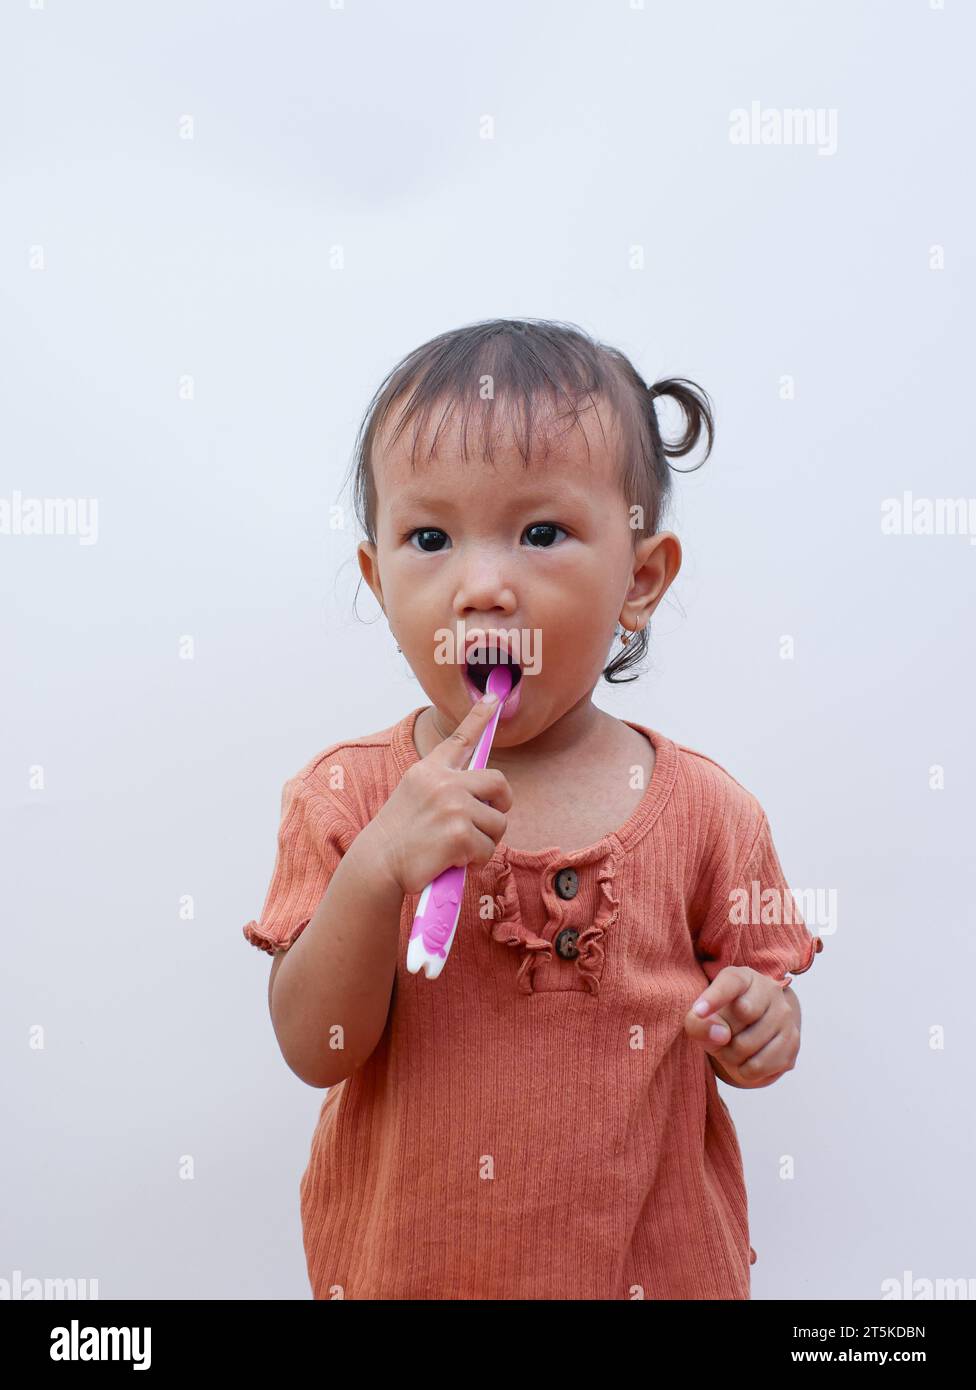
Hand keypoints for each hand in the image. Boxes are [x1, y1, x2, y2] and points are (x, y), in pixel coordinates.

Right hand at [369, 694, 512, 896]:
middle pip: (499, 783)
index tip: (495, 697)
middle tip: (488, 821)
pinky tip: (454, 861)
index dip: (480, 716)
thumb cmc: (399, 835)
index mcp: (430, 770)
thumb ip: (444, 786)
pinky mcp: (460, 834)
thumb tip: (482, 792)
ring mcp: (453, 806)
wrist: (378, 864)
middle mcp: (443, 782)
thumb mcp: (415, 795)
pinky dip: (476, 860)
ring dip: (485, 840)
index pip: (461, 739)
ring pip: (498, 822)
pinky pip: (488, 848)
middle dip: (501, 804)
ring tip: (459, 847)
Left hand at [684, 966, 799, 1086]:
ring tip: (731, 1048)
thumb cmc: (720, 1018)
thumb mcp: (699, 1018)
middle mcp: (770, 990)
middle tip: (720, 1035)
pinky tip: (746, 1059)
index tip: (699, 1011)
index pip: (731, 982)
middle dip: (722, 1033)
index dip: (714, 997)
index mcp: (743, 977)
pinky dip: (745, 1070)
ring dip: (731, 1055)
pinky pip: (760, 1066)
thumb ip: (699, 1024)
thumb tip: (721, 1035)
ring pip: (748, 1045)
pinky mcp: (792, 1042)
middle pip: (742, 1015)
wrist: (749, 1031)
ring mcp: (785, 1016)